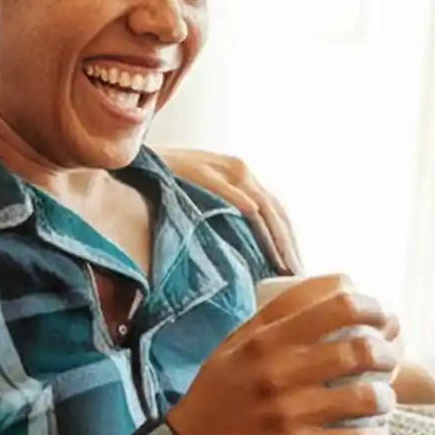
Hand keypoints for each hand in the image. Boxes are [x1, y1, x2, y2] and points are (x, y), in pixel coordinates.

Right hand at [157, 148, 303, 274]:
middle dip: (286, 245)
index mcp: (243, 177)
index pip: (275, 211)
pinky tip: (254, 215)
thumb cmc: (168, 183)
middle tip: (295, 274)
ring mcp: (223, 169)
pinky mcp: (203, 171)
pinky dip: (240, 202)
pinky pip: (225, 189)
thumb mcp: (204, 197)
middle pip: (274, 210)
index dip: (286, 240)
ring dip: (273, 235)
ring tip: (282, 263)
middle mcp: (241, 170)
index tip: (293, 269)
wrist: (139, 160)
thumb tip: (244, 243)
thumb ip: (225, 210)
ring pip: (259, 204)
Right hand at [168, 275, 399, 434]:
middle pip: (361, 350)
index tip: (381, 317)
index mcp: (264, 342)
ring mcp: (290, 415)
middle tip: (388, 359)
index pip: (337, 307)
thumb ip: (277, 317)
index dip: (372, 307)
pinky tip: (370, 434)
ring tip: (380, 399)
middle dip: (388, 353)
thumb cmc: (219, 396)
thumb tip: (337, 288)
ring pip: (369, 398)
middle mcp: (278, 374)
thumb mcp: (235, 346)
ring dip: (385, 397)